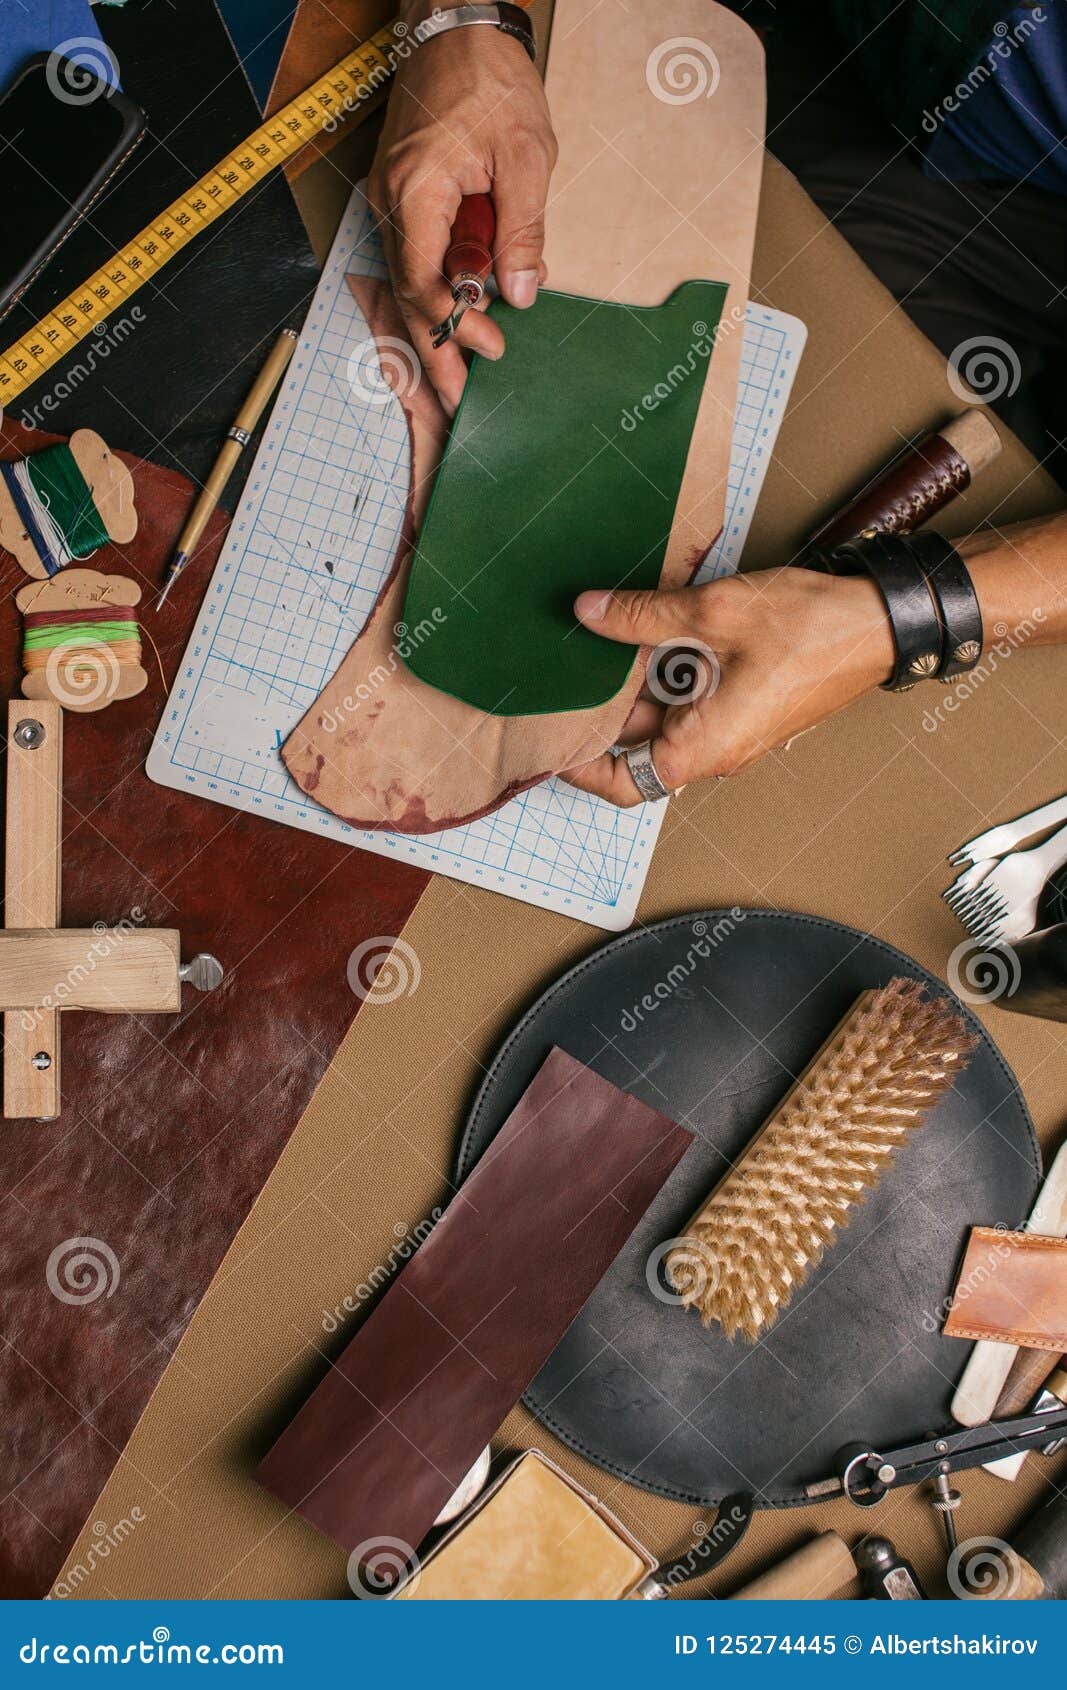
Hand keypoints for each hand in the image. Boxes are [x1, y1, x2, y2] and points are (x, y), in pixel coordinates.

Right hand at [367, 10, 556, 413]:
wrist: (457, 23)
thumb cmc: (490, 78)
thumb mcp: (525, 155)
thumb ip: (522, 229)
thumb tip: (521, 292)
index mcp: (416, 191)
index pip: (424, 283)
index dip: (455, 326)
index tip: (490, 351)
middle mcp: (391, 200)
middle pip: (407, 295)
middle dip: (433, 352)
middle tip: (456, 402)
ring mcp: (391, 198)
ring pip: (407, 280)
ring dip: (433, 328)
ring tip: (455, 378)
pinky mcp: (402, 195)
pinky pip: (413, 256)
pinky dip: (433, 294)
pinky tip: (454, 322)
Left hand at [563, 568, 894, 804]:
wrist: (880, 620)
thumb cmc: (814, 629)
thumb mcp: (714, 613)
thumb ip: (643, 617)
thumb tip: (588, 613)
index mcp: (706, 747)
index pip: (624, 783)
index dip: (580, 766)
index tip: (548, 735)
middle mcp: (716, 747)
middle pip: (636, 740)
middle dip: (600, 702)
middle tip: (559, 665)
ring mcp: (730, 724)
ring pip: (662, 710)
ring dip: (634, 676)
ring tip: (597, 634)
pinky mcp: (741, 700)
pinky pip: (689, 693)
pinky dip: (664, 666)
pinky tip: (646, 625)